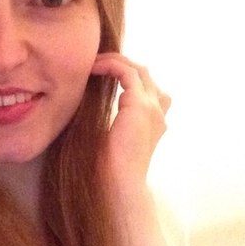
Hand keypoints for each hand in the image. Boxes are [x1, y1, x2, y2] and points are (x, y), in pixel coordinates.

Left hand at [91, 52, 170, 188]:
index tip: (101, 74)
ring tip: (93, 63)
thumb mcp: (110, 137)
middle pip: (145, 75)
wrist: (118, 184)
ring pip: (139, 69)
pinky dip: (110, 65)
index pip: (147, 88)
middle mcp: (159, 112)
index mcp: (155, 122)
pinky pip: (126, 72)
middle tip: (96, 64)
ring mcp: (152, 108)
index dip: (126, 76)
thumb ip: (109, 119)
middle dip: (122, 64)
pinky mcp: (140, 105)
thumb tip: (86, 103)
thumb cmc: (109, 168)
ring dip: (115, 61)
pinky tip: (92, 68)